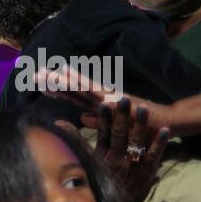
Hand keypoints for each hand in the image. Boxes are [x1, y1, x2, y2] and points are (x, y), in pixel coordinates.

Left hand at [37, 67, 171, 138]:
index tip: (38, 85)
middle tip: (35, 74)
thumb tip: (80, 118)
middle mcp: (102, 98)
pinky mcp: (118, 101)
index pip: (74, 96)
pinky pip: (99, 93)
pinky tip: (75, 80)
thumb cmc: (138, 129)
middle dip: (56, 82)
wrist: (165, 125)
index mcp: (99, 105)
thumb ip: (97, 122)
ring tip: (51, 73)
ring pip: (84, 87)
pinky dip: (86, 86)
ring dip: (68, 80)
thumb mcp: (111, 129)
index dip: (57, 90)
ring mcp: (110, 98)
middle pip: (74, 89)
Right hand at [56, 98, 168, 201]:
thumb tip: (59, 123)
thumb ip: (75, 143)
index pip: (103, 134)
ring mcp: (133, 166)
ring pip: (137, 142)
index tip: (104, 103)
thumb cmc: (97, 184)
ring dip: (141, 125)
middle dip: (122, 116)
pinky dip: (160, 144)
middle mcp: (117, 160)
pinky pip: (154, 156)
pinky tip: (165, 130)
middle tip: (124, 99)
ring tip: (143, 108)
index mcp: (102, 157)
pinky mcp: (147, 172)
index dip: (104, 119)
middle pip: (120, 135)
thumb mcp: (84, 163)